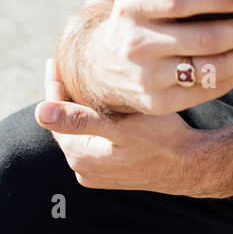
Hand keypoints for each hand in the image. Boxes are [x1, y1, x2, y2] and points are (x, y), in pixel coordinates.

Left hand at [37, 58, 224, 196]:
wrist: (192, 165)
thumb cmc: (162, 141)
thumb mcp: (121, 126)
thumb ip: (80, 119)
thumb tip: (40, 112)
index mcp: (81, 156)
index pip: (56, 116)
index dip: (54, 86)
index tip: (54, 61)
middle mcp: (84, 168)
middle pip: (67, 123)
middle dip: (67, 95)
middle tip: (66, 66)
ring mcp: (98, 172)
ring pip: (81, 131)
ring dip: (81, 108)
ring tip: (83, 81)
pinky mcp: (112, 172)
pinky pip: (95, 141)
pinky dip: (96, 122)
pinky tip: (103, 105)